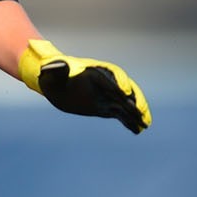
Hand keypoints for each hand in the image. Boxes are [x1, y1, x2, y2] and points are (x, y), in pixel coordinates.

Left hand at [17, 39, 151, 133]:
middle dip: (134, 99)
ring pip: (126, 103)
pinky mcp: (105, 106)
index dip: (120, 82)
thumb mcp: (51, 72)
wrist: (53, 82)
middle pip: (125, 89)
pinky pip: (120, 113)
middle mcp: (104, 83)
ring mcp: (106, 95)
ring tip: (146, 123)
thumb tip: (57, 66)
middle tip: (140, 110)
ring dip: (136, 113)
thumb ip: (56, 70)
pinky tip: (137, 130)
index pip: (112, 75)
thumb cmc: (51, 75)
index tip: (125, 92)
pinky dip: (129, 121)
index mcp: (95, 72)